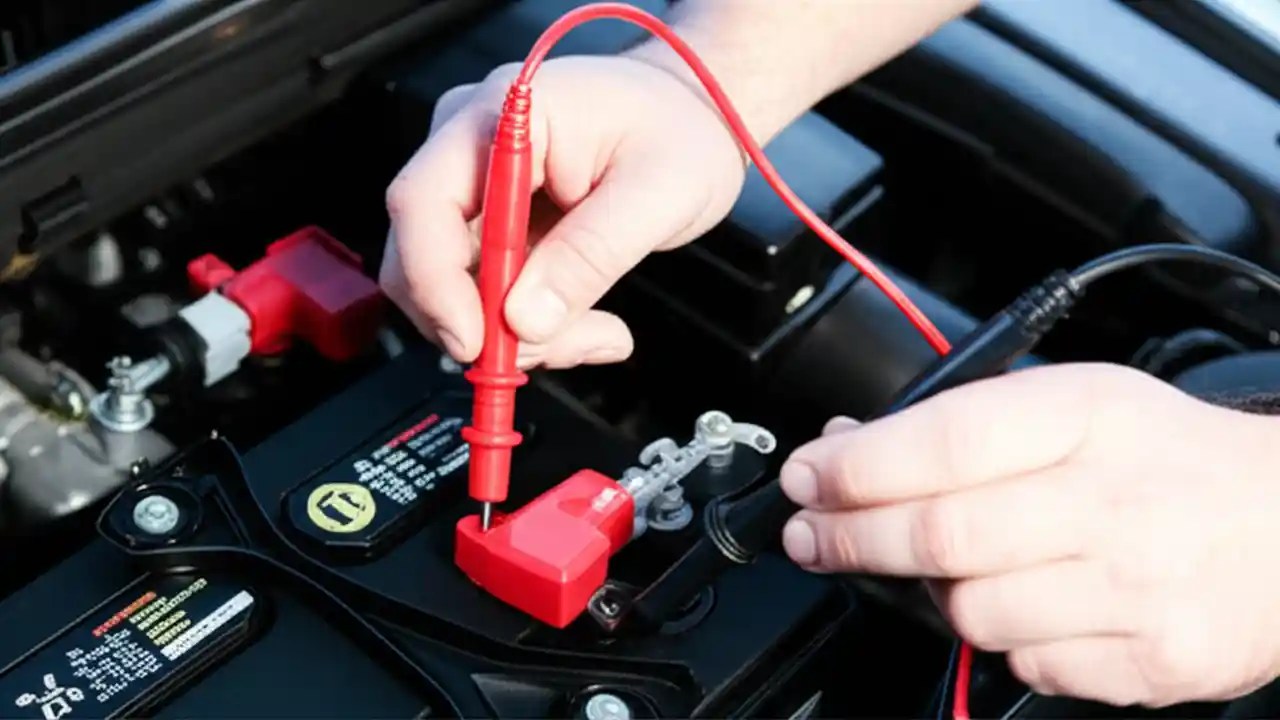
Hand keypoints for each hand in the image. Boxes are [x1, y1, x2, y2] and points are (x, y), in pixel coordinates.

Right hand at [380, 55, 745, 368]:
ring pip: (452, 286)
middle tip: (562, 346)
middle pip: (424, 254)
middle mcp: (470, 143)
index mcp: (506, 116)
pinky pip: (483, 290)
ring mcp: (474, 183)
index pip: (424, 202)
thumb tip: (525, 319)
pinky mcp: (489, 220)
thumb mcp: (660, 193)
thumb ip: (591, 255)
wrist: (690, 114)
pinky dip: (529, 323)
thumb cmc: (679, 129)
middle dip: (483, 321)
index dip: (435, 282)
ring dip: (517, 332)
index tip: (476, 342)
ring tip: (597, 334)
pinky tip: (583, 322)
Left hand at [778, 363, 1279, 706]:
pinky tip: (1029, 603)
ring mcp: (1134, 589)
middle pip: (941, 534)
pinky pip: (1027, 664)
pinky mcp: (1148, 661)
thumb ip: (962, 423)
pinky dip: (1005, 638)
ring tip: (954, 565)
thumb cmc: (1167, 460)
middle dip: (850, 538)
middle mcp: (1112, 502)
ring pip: (973, 610)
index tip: (806, 476)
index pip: (946, 440)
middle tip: (810, 536)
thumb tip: (849, 446)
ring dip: (934, 592)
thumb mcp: (1075, 404)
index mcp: (1088, 418)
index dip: (857, 465)